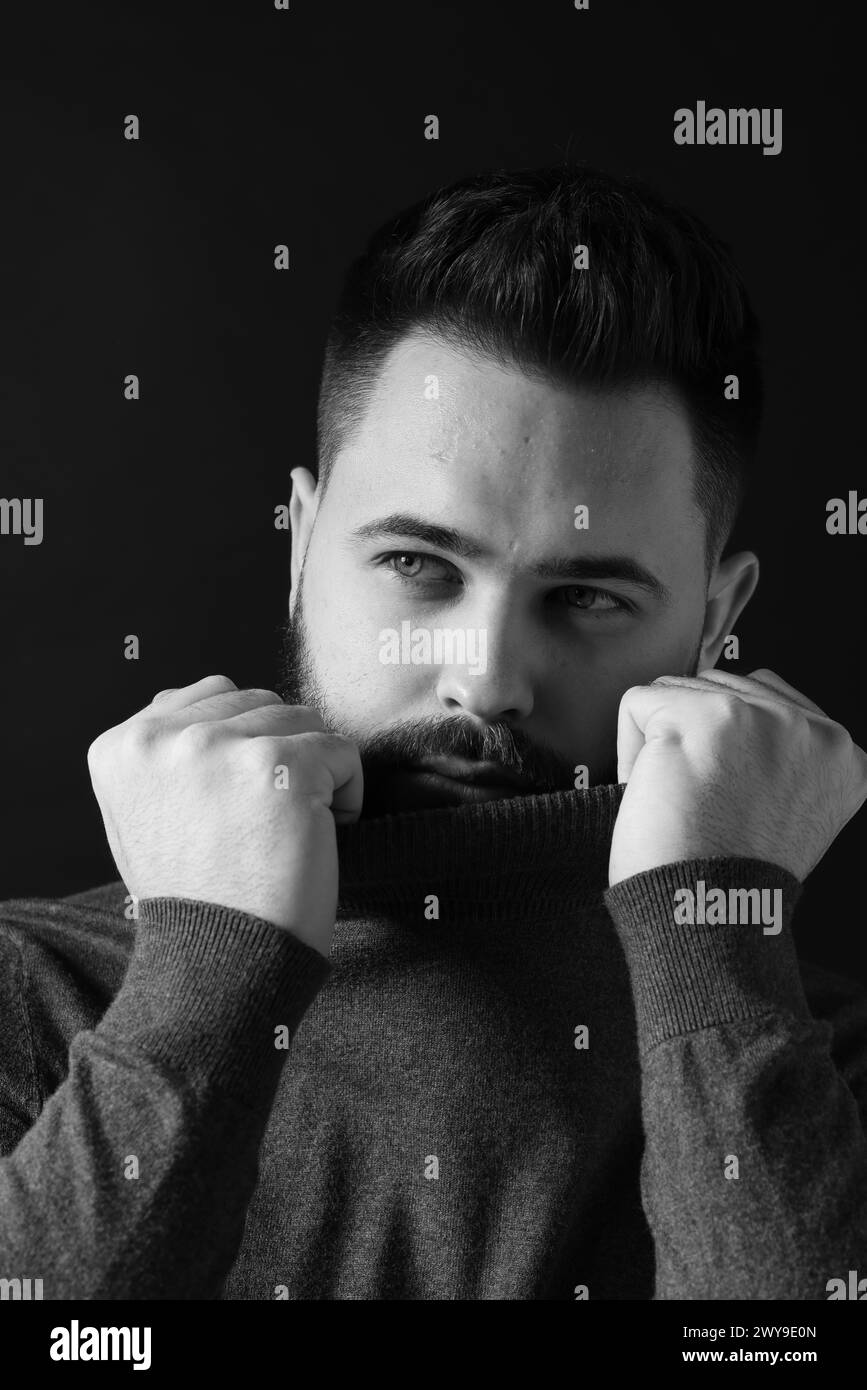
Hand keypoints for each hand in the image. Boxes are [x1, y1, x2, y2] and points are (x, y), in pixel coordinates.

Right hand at [87, 675, 362, 955]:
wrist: (218, 969)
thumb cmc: (193, 901)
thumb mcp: (139, 820)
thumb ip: (161, 757)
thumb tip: (193, 700)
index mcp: (123, 747)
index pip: (210, 695)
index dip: (243, 748)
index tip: (237, 810)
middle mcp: (163, 739)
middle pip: (259, 703)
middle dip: (279, 754)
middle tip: (269, 825)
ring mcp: (220, 749)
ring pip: (303, 721)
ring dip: (314, 772)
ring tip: (291, 831)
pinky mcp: (280, 766)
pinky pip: (343, 750)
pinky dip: (348, 794)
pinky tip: (323, 835)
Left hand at [609, 668, 866, 886]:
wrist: (708, 918)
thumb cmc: (730, 876)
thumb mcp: (789, 805)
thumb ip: (779, 754)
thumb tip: (727, 704)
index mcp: (841, 754)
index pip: (765, 698)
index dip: (725, 746)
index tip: (725, 796)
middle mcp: (812, 729)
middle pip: (719, 685)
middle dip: (694, 738)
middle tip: (703, 803)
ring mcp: (762, 718)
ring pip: (677, 689)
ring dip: (662, 742)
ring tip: (685, 800)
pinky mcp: (707, 717)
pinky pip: (636, 704)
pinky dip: (628, 752)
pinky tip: (658, 794)